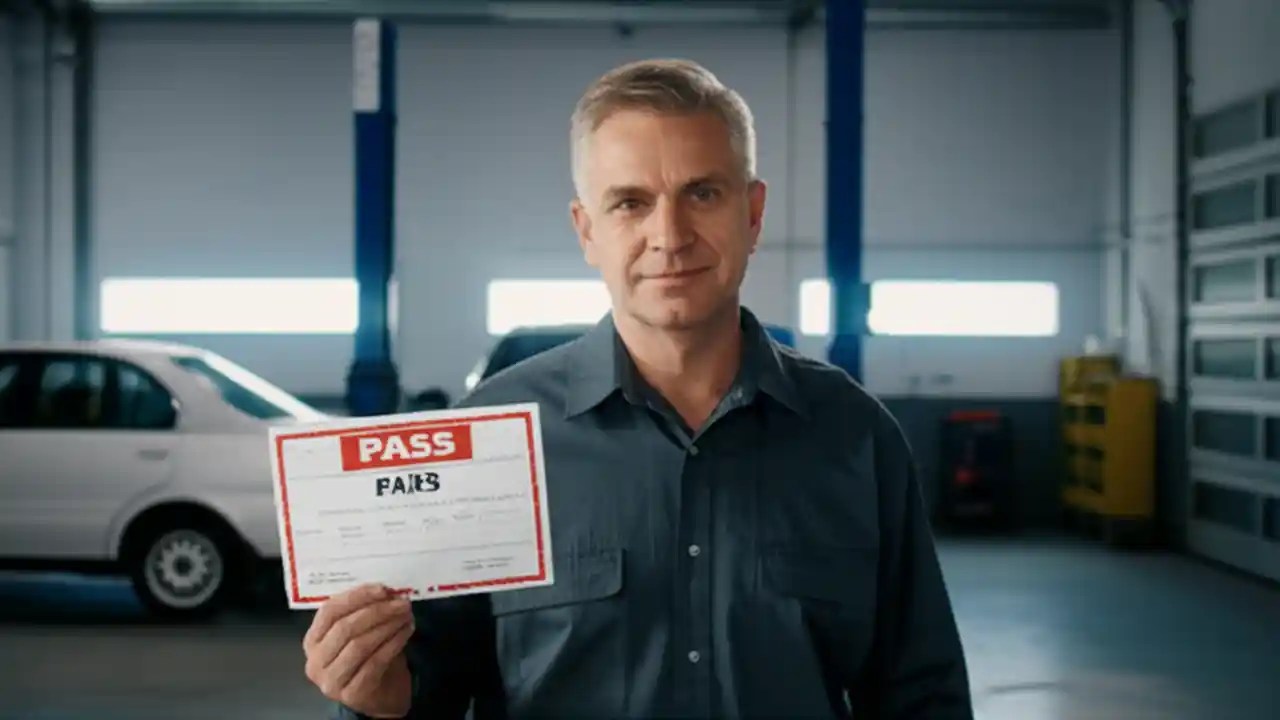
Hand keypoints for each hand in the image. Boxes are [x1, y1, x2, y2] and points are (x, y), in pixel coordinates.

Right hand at [304, 584, 415, 717]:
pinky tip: (406, 631)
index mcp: (312, 641)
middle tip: (402, 602)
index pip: (329, 611)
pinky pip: (375, 662)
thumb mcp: (361, 632)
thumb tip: (386, 590)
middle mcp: (315, 662)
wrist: (381, 695)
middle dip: (377, 611)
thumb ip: (364, 612)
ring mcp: (331, 681)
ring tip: (406, 615)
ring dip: (387, 625)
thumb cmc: (369, 658)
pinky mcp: (352, 694)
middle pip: (345, 627)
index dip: (356, 597)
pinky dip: (393, 643)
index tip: (383, 588)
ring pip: (359, 644)